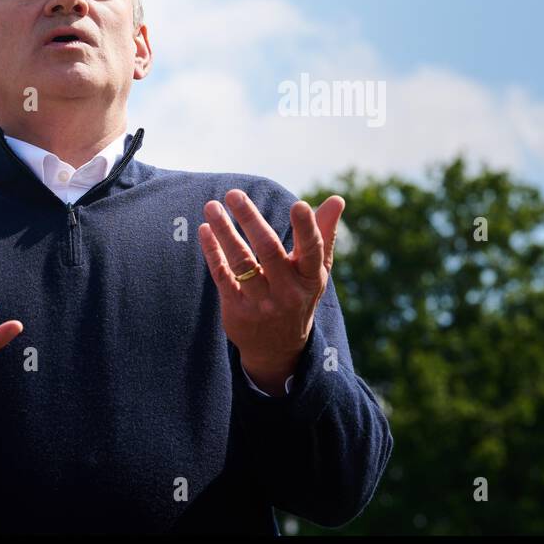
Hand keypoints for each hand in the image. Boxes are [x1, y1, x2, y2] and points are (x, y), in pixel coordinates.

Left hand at [199, 190, 343, 392]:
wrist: (278, 349)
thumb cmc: (299, 296)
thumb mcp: (316, 270)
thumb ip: (324, 233)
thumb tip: (337, 199)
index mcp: (310, 278)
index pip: (311, 251)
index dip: (307, 228)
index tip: (299, 205)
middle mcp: (287, 292)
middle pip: (268, 250)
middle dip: (251, 219)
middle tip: (234, 194)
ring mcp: (261, 303)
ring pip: (241, 261)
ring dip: (224, 232)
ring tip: (212, 207)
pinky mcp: (237, 310)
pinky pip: (222, 275)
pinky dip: (213, 251)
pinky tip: (205, 230)